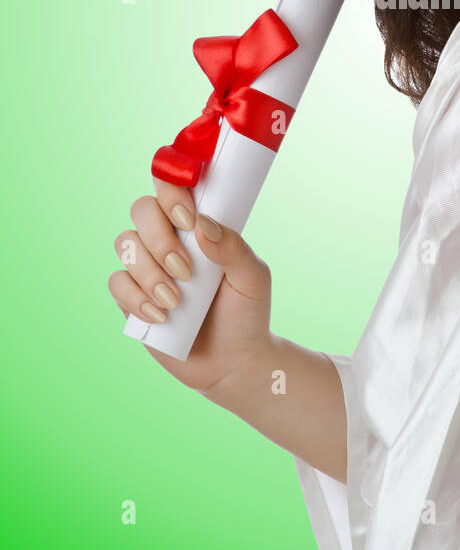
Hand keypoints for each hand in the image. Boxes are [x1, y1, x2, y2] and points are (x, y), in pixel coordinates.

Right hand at [109, 177, 272, 399]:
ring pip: (126, 244)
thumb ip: (233, 248)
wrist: (233, 363)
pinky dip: (135, 297)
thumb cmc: (247, 313)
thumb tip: (202, 225)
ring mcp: (146, 266)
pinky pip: (116, 281)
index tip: (188, 216)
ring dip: (150, 272)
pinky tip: (161, 316)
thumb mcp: (253, 278)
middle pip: (142, 210)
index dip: (172, 190)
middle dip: (160, 238)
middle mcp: (168, 238)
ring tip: (177, 302)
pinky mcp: (131, 297)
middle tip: (186, 270)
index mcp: (198, 224)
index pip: (174, 186)